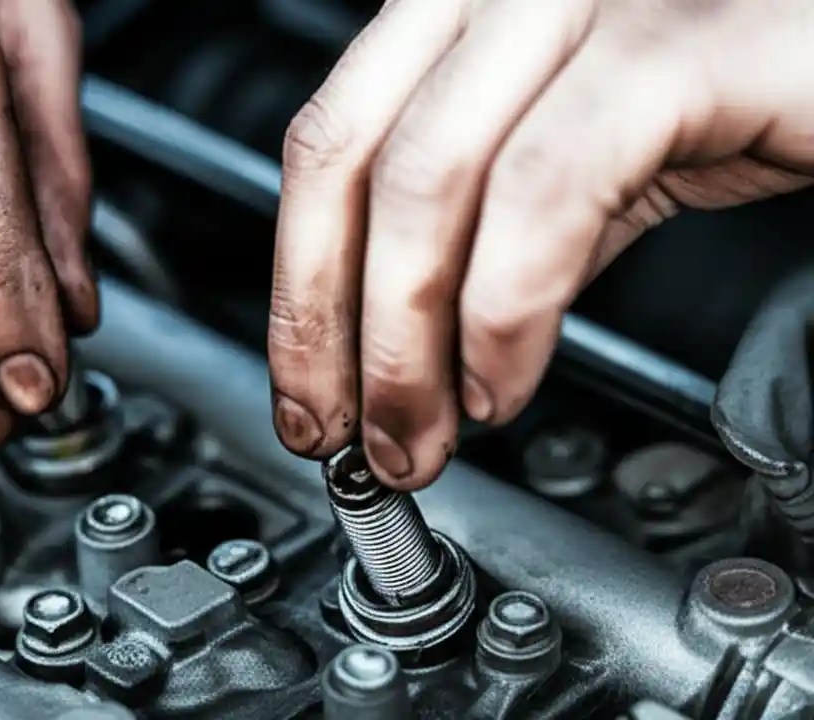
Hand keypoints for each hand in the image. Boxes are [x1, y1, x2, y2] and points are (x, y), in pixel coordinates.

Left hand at [269, 0, 813, 487]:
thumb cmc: (744, 84)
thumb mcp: (582, 160)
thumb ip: (489, 234)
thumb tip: (409, 344)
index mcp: (466, 9)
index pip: (326, 145)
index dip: (298, 283)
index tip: (305, 387)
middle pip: (350, 162)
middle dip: (331, 329)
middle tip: (354, 434)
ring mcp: (586, 0)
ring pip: (428, 181)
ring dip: (406, 346)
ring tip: (423, 432)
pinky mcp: (678, 47)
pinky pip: (546, 192)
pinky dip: (504, 310)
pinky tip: (502, 380)